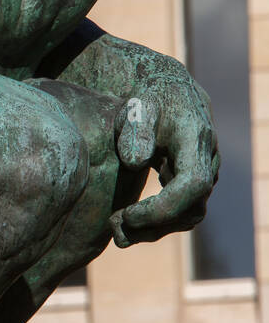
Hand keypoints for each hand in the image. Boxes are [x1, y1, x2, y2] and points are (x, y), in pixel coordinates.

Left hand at [109, 60, 219, 247]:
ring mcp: (204, 173)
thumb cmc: (149, 98)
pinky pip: (183, 211)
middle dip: (154, 225)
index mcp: (196, 140)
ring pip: (188, 216)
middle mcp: (207, 161)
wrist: (167, 90)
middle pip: (192, 209)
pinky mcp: (194, 182)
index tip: (127, 215)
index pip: (192, 185)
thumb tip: (134, 162)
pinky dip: (158, 222)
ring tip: (118, 232)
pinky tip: (129, 223)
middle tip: (116, 229)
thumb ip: (135, 130)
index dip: (163, 207)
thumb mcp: (137, 107)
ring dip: (155, 229)